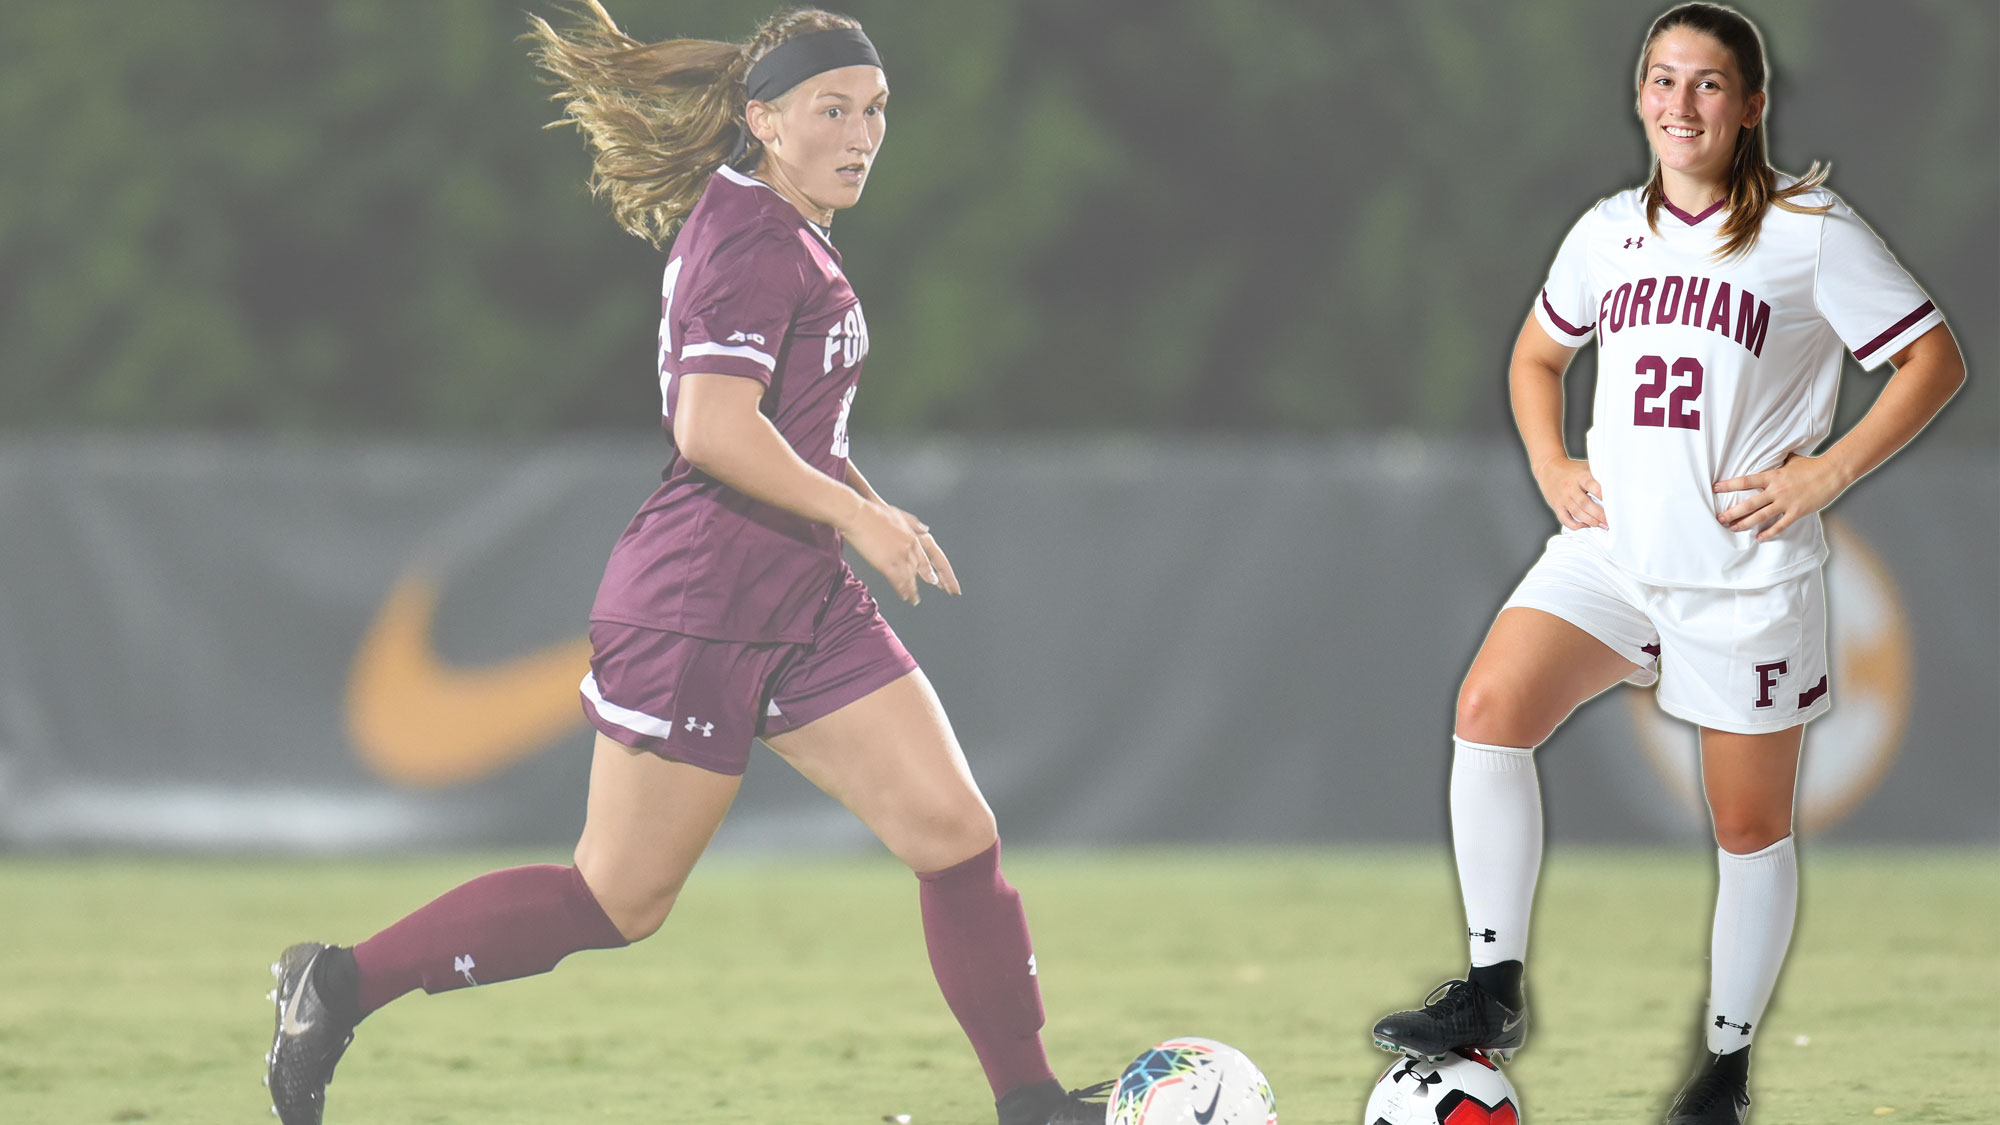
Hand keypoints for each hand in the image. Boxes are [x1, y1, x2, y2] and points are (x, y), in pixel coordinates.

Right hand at [840, 500, 961, 605]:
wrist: (858, 514)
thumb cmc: (874, 512)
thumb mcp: (899, 514)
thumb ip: (914, 524)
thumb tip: (926, 529)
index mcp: (916, 536)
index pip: (936, 557)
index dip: (944, 571)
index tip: (947, 581)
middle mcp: (912, 547)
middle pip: (928, 570)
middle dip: (938, 582)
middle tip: (948, 591)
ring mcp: (900, 556)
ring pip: (912, 578)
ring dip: (914, 590)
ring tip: (915, 599)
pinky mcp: (888, 563)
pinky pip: (899, 581)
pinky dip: (903, 590)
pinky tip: (906, 597)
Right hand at [1533, 455, 1607, 529]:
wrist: (1548, 468)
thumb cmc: (1572, 469)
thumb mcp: (1585, 467)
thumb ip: (1598, 475)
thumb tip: (1617, 483)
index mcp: (1580, 476)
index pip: (1593, 486)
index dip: (1603, 496)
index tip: (1614, 504)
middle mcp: (1570, 487)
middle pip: (1585, 504)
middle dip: (1599, 514)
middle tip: (1610, 521)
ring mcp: (1562, 498)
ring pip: (1577, 513)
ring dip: (1591, 521)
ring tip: (1602, 525)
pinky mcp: (1556, 505)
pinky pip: (1565, 519)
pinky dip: (1575, 525)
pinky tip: (1585, 525)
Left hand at [1714, 453, 1846, 540]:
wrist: (1833, 472)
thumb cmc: (1812, 466)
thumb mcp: (1790, 460)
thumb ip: (1777, 461)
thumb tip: (1769, 454)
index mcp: (1773, 476)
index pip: (1745, 481)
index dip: (1729, 485)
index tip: (1715, 488)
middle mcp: (1776, 490)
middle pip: (1749, 503)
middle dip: (1732, 512)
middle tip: (1719, 518)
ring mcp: (1786, 502)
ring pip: (1760, 516)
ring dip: (1744, 524)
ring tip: (1732, 529)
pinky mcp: (1797, 512)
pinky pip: (1780, 525)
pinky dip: (1769, 533)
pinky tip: (1759, 538)